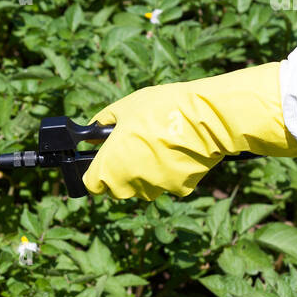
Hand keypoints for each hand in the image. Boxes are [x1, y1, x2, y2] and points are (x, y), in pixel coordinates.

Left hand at [82, 62, 296, 199]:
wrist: (206, 118)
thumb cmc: (161, 109)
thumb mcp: (125, 107)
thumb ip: (102, 122)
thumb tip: (91, 131)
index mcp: (110, 166)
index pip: (92, 184)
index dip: (94, 173)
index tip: (101, 162)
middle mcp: (129, 184)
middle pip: (117, 188)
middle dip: (120, 172)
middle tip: (133, 148)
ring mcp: (155, 189)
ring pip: (143, 187)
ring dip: (144, 173)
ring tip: (158, 145)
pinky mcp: (179, 189)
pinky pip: (168, 183)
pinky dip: (169, 172)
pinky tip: (177, 151)